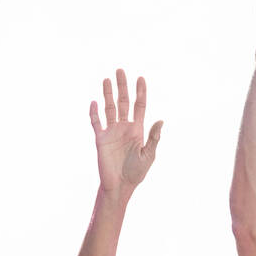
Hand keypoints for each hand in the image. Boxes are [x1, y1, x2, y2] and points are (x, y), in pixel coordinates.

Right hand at [89, 69, 162, 195]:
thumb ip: (153, 138)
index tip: (140, 78)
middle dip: (122, 86)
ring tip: (107, 79)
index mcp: (137, 129)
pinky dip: (94, 113)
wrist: (120, 185)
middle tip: (120, 70)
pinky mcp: (100, 139)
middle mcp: (124, 127)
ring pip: (109, 108)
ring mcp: (111, 132)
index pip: (139, 106)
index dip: (140, 92)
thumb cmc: (136, 173)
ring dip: (108, 94)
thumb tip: (161, 120)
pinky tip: (94, 102)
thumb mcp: (148, 155)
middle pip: (123, 102)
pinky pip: (96, 123)